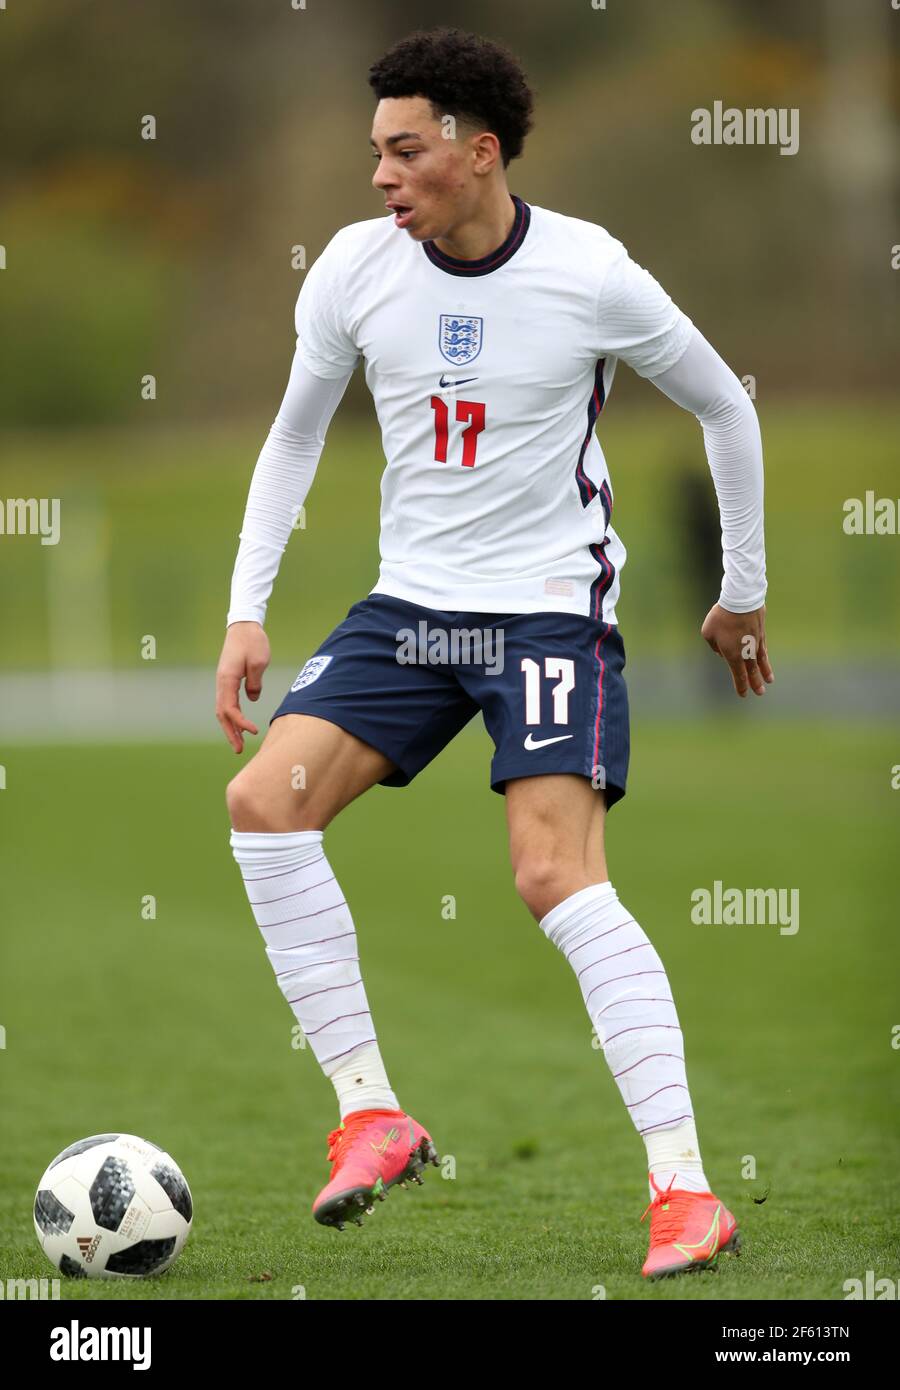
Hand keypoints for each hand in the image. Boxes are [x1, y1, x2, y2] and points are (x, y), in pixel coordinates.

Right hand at [215, 621, 270, 751]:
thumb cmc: (253, 642)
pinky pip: (227, 702)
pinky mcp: (228, 679)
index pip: (230, 709)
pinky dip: (232, 716)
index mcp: (227, 680)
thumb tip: (253, 698)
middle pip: (222, 714)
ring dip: (230, 727)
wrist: (244, 626)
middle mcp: (221, 683)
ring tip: (239, 743)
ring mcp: (223, 681)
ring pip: (222, 710)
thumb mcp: (259, 662)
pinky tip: (240, 724)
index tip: (254, 731)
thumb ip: (255, 683)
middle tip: (239, 750)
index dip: (240, 723)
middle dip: (230, 733)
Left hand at [700, 603, 773, 697]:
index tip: (744, 694)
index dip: (741, 686)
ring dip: (765, 671)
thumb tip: (721, 651)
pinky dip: (765, 656)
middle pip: (752, 671)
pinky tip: (765, 659)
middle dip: (756, 683)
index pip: (738, 675)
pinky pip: (763, 649)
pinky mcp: (761, 632)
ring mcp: (756, 643)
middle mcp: (747, 652)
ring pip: (761, 661)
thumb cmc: (721, 617)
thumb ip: (714, 646)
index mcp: (732, 655)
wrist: (741, 600)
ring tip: (770, 680)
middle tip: (760, 693)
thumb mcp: (708, 633)